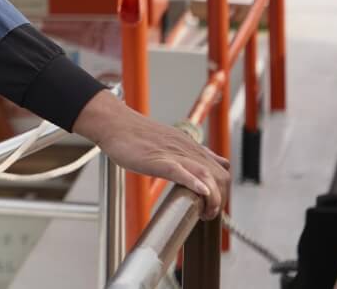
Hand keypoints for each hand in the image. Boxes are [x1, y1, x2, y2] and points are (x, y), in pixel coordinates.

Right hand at [70, 92, 230, 219]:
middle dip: (220, 199)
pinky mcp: (158, 159)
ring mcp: (173, 154)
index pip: (221, 170)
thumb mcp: (169, 141)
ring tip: (205, 213)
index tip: (212, 203)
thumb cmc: (136, 134)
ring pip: (206, 175)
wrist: (114, 123)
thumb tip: (207, 160)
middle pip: (220, 176)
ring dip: (212, 198)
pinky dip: (194, 183)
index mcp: (190, 146)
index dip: (222, 190)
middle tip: (207, 214)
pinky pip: (180, 171)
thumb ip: (188, 152)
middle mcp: (187, 149)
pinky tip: (201, 192)